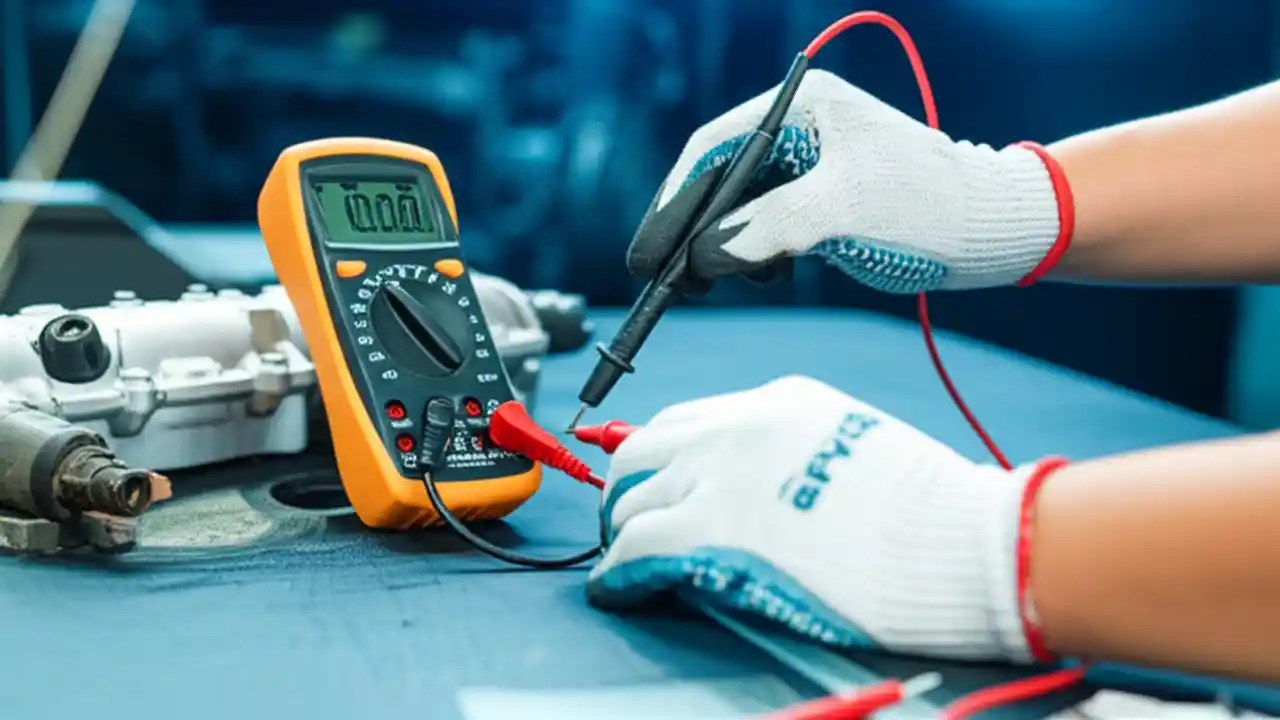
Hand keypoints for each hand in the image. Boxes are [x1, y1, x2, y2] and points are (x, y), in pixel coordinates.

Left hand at [587, 376, 1051, 661]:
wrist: (964, 542)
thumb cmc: (934, 510)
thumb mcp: (859, 443)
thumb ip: (800, 453)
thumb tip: (763, 490)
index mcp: (778, 402)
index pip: (687, 421)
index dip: (659, 457)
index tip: (651, 483)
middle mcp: (738, 426)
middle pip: (643, 449)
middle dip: (626, 488)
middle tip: (626, 522)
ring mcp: (721, 475)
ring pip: (630, 499)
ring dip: (620, 531)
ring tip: (623, 561)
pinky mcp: (712, 531)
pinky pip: (634, 548)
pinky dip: (616, 571)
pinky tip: (618, 590)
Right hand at [627, 70, 1067, 292]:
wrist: (987, 229)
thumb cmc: (926, 202)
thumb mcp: (843, 209)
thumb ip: (769, 226)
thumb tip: (703, 257)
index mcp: (801, 108)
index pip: (713, 147)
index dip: (674, 199)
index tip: (649, 249)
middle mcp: (798, 132)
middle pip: (718, 180)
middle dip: (690, 231)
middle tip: (658, 277)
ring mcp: (807, 170)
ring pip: (737, 210)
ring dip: (719, 248)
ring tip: (707, 283)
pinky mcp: (819, 205)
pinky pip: (763, 229)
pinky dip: (751, 256)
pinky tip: (762, 275)